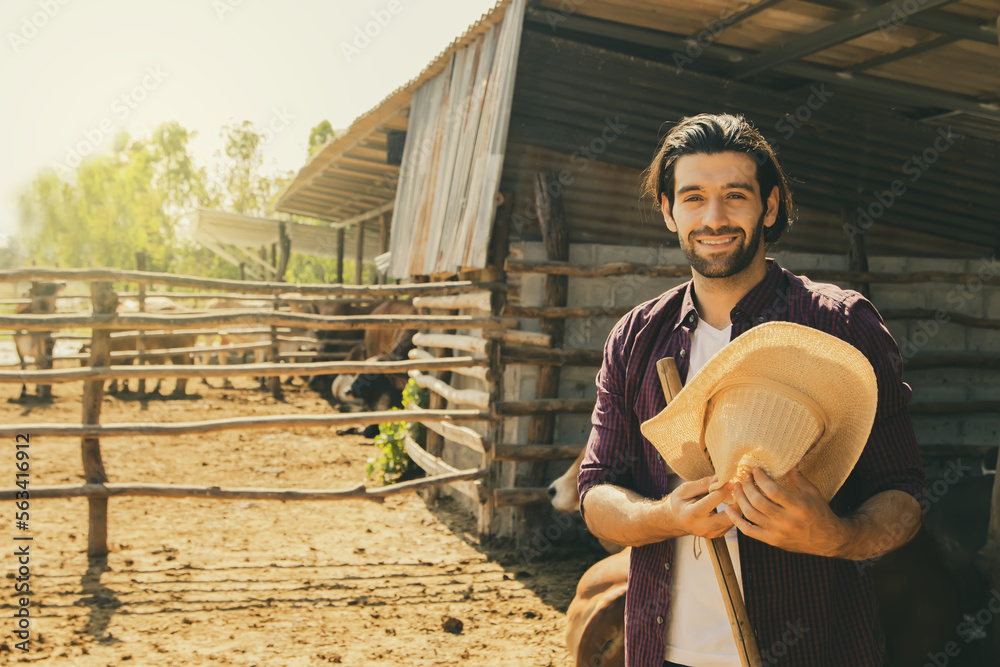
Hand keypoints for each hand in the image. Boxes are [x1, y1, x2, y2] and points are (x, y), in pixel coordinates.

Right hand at [660, 475, 733, 538]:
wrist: (674, 520)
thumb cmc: (678, 503)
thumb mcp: (685, 489)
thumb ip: (703, 484)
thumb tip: (719, 477)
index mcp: (690, 514)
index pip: (709, 503)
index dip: (722, 492)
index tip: (731, 482)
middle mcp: (701, 527)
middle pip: (726, 518)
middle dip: (736, 504)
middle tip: (740, 490)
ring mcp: (710, 534)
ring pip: (732, 522)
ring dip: (737, 508)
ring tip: (738, 494)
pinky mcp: (717, 535)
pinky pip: (731, 524)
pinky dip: (734, 513)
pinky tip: (733, 503)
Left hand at [724, 466, 848, 556]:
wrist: (828, 540)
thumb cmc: (819, 512)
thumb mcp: (812, 492)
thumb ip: (797, 477)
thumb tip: (785, 460)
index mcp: (798, 507)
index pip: (773, 491)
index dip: (760, 479)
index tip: (755, 470)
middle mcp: (787, 521)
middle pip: (758, 502)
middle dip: (747, 486)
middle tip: (743, 477)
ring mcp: (778, 533)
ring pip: (751, 515)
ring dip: (740, 499)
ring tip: (736, 487)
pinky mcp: (772, 541)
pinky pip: (749, 531)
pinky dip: (736, 520)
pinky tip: (730, 509)